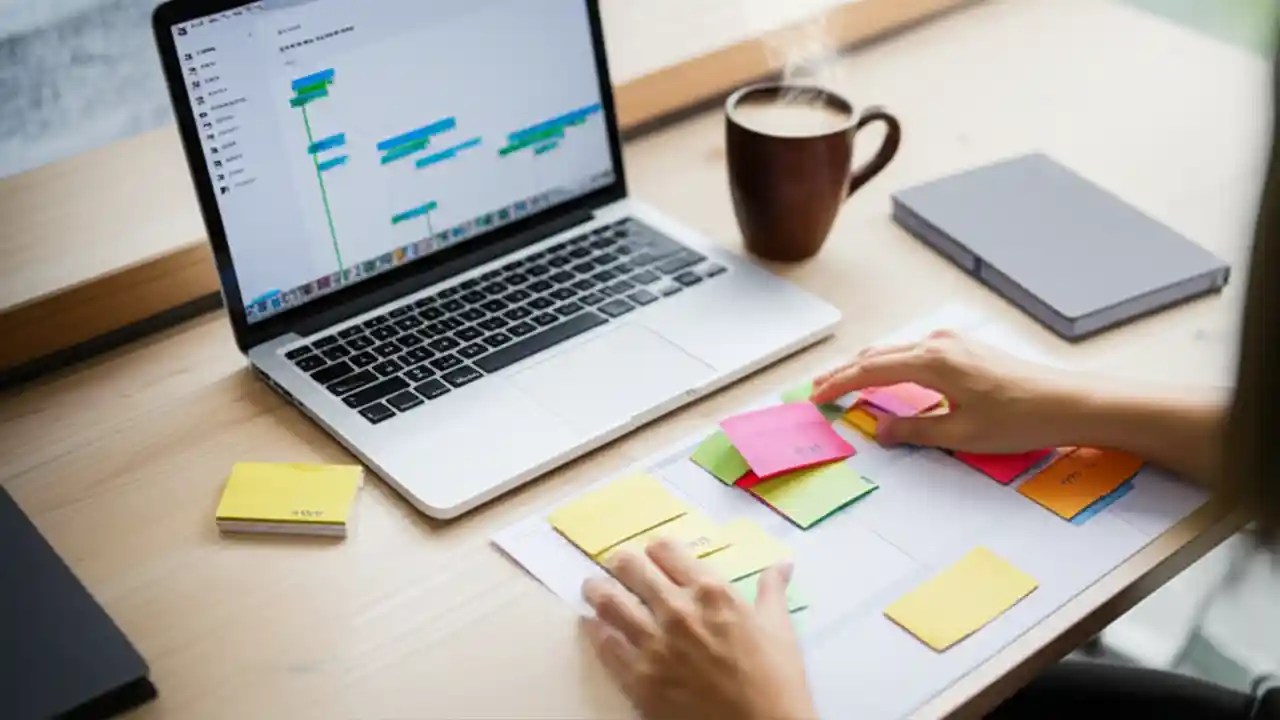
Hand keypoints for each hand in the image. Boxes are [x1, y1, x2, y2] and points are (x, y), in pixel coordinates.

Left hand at [582, 540, 815, 719]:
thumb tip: (782, 564)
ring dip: (598, 590)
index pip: (666, 551)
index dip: (657, 550)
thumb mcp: (778, 629)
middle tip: (618, 565)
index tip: (653, 554)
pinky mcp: (638, 678)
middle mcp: (677, 610)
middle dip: (622, 564)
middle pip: (631, 569)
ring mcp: (653, 644)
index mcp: (711, 592)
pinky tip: (593, 626)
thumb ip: (772, 591)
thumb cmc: (775, 681)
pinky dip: (596, 631)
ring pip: (609, 602)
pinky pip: (604, 645)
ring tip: (594, 588)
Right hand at [810, 329, 1077, 452]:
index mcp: (932, 362)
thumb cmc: (1020, 420)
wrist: (1070, 402)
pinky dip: (890, 366)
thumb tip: (878, 430)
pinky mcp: (965, 348)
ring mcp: (953, 343)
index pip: (870, 370)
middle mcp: (938, 344)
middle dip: (845, 372)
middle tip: (818, 389)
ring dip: (867, 368)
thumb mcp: (962, 434)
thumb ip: (914, 430)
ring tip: (844, 384)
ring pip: (895, 352)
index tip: (815, 398)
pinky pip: (913, 354)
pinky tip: (887, 379)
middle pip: (878, 355)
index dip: (839, 384)